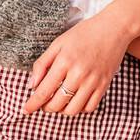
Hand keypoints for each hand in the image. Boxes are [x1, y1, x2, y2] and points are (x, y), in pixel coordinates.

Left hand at [26, 0, 139, 115]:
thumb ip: (42, 64)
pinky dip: (80, 108)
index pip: (44, 91)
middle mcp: (79, 74)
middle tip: (43, 103)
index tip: (25, 110)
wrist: (114, 29)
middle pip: (57, 104)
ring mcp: (93, 81)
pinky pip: (90, 107)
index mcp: (64, 62)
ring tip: (59, 102)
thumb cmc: (84, 34)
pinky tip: (75, 100)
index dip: (32, 104)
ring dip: (62, 110)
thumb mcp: (58, 43)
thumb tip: (31, 85)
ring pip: (73, 110)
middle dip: (46, 108)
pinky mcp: (104, 85)